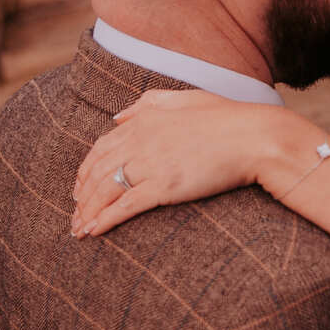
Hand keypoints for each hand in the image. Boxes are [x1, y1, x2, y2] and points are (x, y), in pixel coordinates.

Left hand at [70, 89, 284, 237]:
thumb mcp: (185, 99)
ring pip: (105, 190)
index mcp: (144, 120)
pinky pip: (124, 206)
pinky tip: (93, 231)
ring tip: (79, 229)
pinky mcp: (163, 187)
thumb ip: (149, 104)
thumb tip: (118, 115)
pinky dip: (104, 219)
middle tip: (74, 213)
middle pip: (97, 171)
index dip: (86, 170)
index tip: (80, 186)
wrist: (254, 137)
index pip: (102, 147)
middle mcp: (140, 141)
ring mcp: (150, 164)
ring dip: (87, 211)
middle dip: (81, 195)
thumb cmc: (228, 119)